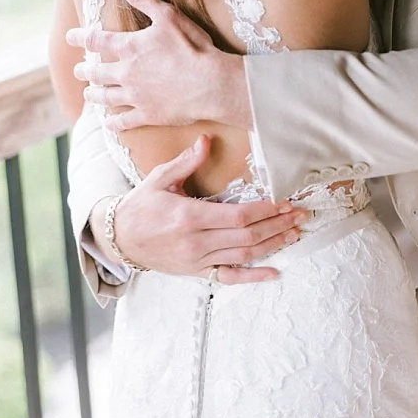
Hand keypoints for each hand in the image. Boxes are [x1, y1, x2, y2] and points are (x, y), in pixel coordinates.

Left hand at [66, 0, 250, 130]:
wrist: (211, 83)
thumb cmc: (192, 47)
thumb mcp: (169, 16)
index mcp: (129, 48)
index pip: (96, 40)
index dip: (80, 37)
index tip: (71, 36)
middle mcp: (126, 73)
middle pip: (96, 72)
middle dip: (85, 70)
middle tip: (79, 70)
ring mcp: (135, 96)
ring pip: (106, 97)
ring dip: (94, 94)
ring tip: (88, 93)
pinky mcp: (148, 114)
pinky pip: (124, 122)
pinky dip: (114, 123)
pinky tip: (109, 123)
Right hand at [100, 136, 305, 283]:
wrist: (117, 239)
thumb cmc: (139, 206)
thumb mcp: (159, 179)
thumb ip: (186, 162)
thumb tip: (206, 139)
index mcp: (189, 217)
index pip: (238, 216)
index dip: (266, 210)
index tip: (286, 202)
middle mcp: (196, 242)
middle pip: (246, 236)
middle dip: (277, 225)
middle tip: (300, 216)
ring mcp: (197, 261)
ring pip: (243, 255)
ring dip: (272, 245)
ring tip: (294, 233)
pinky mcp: (197, 272)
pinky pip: (229, 277)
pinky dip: (253, 277)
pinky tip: (274, 272)